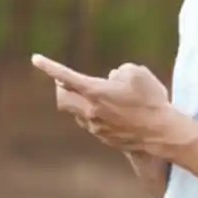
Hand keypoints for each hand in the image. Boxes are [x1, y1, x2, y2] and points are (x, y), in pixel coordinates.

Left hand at [32, 54, 178, 152]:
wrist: (162, 134)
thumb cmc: (151, 100)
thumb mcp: (137, 73)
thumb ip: (119, 71)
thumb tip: (109, 80)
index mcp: (95, 92)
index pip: (65, 76)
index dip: (48, 66)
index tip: (35, 58)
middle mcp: (90, 111)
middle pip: (62, 99)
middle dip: (61, 88)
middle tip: (67, 81)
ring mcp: (96, 127)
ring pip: (77, 112)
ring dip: (82, 102)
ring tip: (105, 96)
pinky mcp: (104, 138)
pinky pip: (92, 123)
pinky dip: (96, 114)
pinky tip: (114, 112)